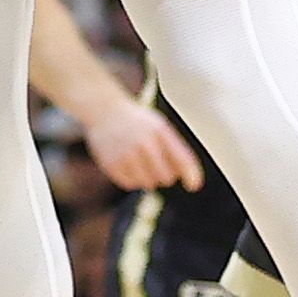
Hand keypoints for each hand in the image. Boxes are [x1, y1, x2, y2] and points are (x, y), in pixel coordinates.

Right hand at [86, 97, 201, 192]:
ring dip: (148, 177)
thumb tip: (193, 182)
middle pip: (166, 177)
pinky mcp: (112, 165)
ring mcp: (126, 154)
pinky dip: (132, 178)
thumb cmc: (137, 122)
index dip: (191, 174)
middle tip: (157, 163)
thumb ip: (176, 150)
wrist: (104, 111)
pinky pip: (131, 184)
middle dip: (166, 174)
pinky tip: (128, 163)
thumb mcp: (159, 126)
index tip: (194, 185)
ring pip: (149, 183)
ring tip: (141, 160)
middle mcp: (144, 143)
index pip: (182, 158)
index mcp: (159, 130)